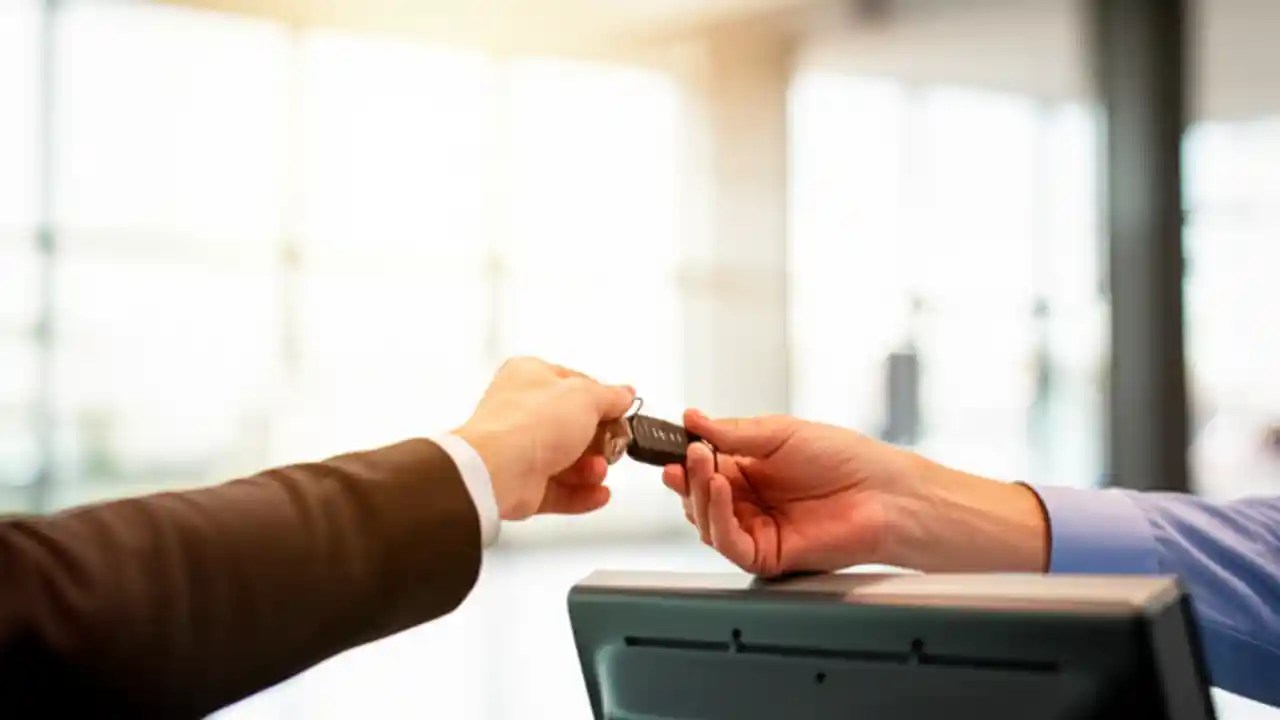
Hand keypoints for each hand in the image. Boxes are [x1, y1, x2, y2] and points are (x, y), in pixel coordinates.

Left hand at [457, 357, 633, 520]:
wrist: (499, 469)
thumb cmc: (530, 423)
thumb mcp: (586, 397)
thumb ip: (610, 396)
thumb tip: (623, 395)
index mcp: (530, 377)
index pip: (575, 385)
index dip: (601, 399)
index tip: (620, 412)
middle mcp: (523, 412)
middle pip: (574, 427)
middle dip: (599, 440)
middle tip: (614, 444)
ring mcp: (521, 450)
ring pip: (568, 461)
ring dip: (591, 469)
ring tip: (599, 470)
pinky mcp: (523, 485)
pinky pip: (559, 490)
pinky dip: (581, 494)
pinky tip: (598, 494)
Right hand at [662, 410, 1047, 576]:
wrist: (885, 494)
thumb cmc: (846, 459)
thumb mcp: (780, 433)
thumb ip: (732, 431)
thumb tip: (692, 419)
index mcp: (751, 468)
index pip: (703, 465)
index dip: (684, 455)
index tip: (672, 442)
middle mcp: (750, 500)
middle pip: (697, 495)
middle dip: (686, 475)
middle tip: (685, 455)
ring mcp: (756, 529)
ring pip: (705, 521)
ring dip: (697, 493)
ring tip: (702, 466)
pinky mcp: (766, 555)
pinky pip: (728, 543)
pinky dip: (716, 518)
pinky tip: (719, 491)